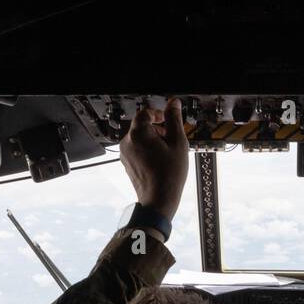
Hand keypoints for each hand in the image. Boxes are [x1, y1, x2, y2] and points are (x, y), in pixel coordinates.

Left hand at [119, 97, 188, 221]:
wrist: (158, 199)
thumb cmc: (169, 174)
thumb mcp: (178, 142)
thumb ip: (174, 119)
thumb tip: (173, 103)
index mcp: (138, 133)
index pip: (145, 112)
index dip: (158, 113)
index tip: (167, 120)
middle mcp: (127, 141)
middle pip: (142, 126)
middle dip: (157, 129)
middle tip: (171, 139)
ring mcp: (125, 153)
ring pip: (139, 138)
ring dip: (152, 140)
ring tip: (167, 152)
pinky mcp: (127, 163)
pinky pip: (136, 149)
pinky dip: (147, 150)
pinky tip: (159, 161)